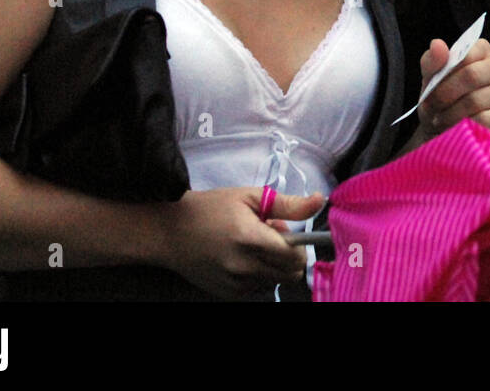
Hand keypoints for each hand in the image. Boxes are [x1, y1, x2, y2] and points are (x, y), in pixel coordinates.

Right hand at [158, 187, 324, 297]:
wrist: (169, 232)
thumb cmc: (211, 208)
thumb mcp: (250, 197)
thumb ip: (287, 204)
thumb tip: (320, 201)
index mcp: (249, 238)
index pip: (293, 256)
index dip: (298, 244)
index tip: (285, 230)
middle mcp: (242, 266)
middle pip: (289, 273)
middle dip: (288, 255)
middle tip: (269, 235)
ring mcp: (234, 283)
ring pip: (274, 280)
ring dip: (272, 264)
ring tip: (251, 244)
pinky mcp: (227, 293)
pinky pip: (257, 287)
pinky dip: (257, 274)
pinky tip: (240, 257)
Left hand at [416, 38, 489, 138]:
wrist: (444, 129)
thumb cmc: (440, 98)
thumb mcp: (430, 79)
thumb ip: (432, 61)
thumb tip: (437, 44)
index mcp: (482, 50)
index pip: (465, 55)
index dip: (443, 76)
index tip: (430, 89)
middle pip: (471, 76)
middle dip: (445, 95)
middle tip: (431, 107)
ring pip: (475, 100)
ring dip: (451, 114)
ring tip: (440, 119)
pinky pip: (486, 120)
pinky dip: (467, 126)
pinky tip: (460, 128)